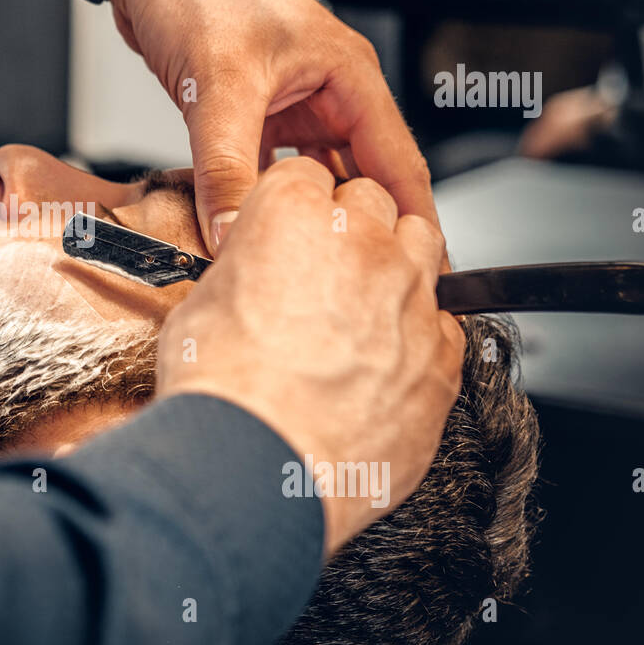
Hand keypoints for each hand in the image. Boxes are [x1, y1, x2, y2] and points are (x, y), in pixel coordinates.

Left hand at [43, 0, 437, 254]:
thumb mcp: (218, 87)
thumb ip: (226, 169)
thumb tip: (233, 234)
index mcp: (348, 77)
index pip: (399, 163)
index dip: (413, 222)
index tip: (419, 273)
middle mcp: (328, 91)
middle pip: (359, 176)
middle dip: (358, 228)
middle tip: (357, 286)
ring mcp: (289, 102)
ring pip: (310, 176)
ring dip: (306, 216)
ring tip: (309, 269)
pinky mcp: (251, 110)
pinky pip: (268, 168)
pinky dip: (262, 198)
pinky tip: (253, 231)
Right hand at [154, 157, 463, 556]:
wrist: (258, 468)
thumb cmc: (221, 392)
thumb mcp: (197, 307)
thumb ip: (240, 271)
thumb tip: (249, 275)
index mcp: (293, 214)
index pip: (304, 176)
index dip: (291, 206)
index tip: (284, 231)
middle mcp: (362, 242)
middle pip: (370, 201)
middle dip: (349, 227)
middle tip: (319, 270)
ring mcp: (411, 296)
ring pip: (421, 244)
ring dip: (395, 261)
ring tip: (361, 304)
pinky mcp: (442, 355)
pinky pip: (446, 319)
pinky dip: (420, 329)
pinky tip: (385, 358)